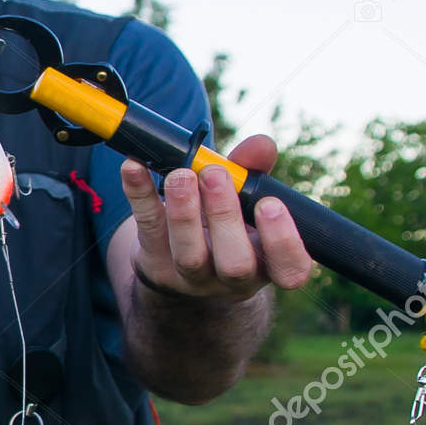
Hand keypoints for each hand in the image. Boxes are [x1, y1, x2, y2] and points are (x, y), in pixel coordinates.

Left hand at [119, 134, 313, 300]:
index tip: (270, 204)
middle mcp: (233, 279)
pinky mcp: (154, 264)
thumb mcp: (244, 201)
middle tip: (215, 175)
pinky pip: (147, 229)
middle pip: (235, 264)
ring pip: (190, 255)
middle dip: (224, 216)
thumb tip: (261, 145)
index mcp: (267, 262)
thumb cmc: (223, 223)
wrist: (177, 262)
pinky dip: (139, 194)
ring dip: (184, 211)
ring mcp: (191, 278)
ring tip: (182, 174)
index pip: (290, 270)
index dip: (283, 241)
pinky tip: (134, 166)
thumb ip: (253, 172)